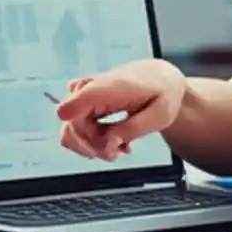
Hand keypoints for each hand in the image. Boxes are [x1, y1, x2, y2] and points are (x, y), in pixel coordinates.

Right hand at [56, 59, 186, 161]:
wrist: (160, 78)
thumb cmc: (162, 94)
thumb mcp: (160, 114)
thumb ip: (133, 129)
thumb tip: (107, 145)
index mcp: (110, 87)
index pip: (73, 105)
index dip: (78, 133)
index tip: (104, 148)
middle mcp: (90, 88)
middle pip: (73, 127)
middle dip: (94, 148)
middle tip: (118, 153)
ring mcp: (83, 95)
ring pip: (69, 131)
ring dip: (92, 146)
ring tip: (118, 147)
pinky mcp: (82, 103)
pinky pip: (74, 129)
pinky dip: (91, 141)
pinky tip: (113, 140)